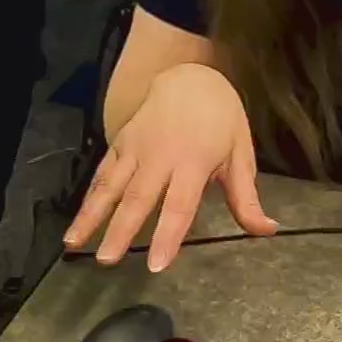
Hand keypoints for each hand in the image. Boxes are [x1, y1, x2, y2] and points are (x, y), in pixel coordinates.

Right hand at [64, 63, 277, 270]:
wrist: (190, 76)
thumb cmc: (221, 119)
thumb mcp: (240, 155)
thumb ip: (246, 198)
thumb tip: (268, 230)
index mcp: (194, 162)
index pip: (179, 205)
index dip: (167, 236)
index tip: (155, 265)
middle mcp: (160, 157)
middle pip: (138, 199)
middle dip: (121, 231)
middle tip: (107, 261)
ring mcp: (136, 149)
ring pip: (111, 186)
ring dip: (92, 215)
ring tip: (74, 244)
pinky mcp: (120, 143)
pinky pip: (103, 172)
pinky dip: (90, 196)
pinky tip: (78, 219)